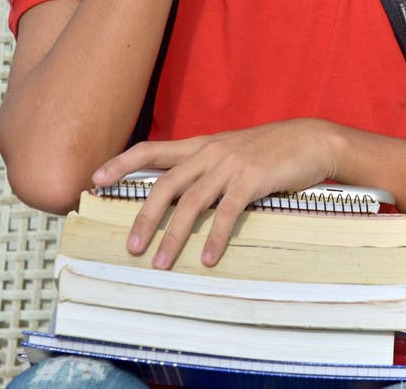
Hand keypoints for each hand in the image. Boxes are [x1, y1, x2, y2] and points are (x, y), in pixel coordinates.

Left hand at [92, 119, 340, 268]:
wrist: (309, 140)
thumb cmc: (269, 150)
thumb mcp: (230, 151)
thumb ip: (204, 166)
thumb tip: (178, 192)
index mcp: (200, 144)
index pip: (151, 149)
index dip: (122, 162)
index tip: (96, 179)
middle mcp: (209, 152)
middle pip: (165, 184)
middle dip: (143, 217)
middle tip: (130, 247)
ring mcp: (230, 165)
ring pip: (191, 203)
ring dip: (173, 236)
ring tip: (161, 264)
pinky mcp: (252, 179)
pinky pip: (227, 212)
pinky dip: (215, 237)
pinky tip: (209, 259)